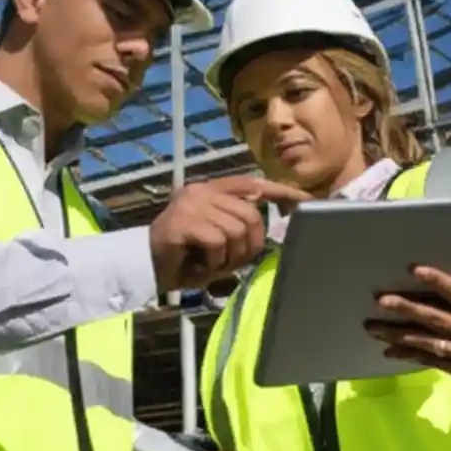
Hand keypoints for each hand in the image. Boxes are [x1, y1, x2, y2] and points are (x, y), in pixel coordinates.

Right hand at [150, 175, 310, 292]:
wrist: (144, 266)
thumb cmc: (185, 256)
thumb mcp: (218, 239)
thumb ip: (239, 227)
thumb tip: (270, 229)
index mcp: (212, 189)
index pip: (252, 184)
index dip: (280, 191)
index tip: (305, 199)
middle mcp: (202, 190)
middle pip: (250, 215)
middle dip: (250, 245)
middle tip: (231, 262)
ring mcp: (192, 204)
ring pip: (236, 230)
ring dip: (229, 257)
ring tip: (211, 264)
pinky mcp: (184, 222)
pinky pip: (218, 243)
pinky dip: (214, 261)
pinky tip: (200, 265)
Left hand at [363, 246, 450, 425]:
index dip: (439, 282)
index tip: (415, 270)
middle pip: (436, 318)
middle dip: (408, 309)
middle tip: (381, 299)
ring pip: (427, 342)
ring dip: (399, 335)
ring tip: (372, 326)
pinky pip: (429, 360)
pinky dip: (408, 355)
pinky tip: (387, 350)